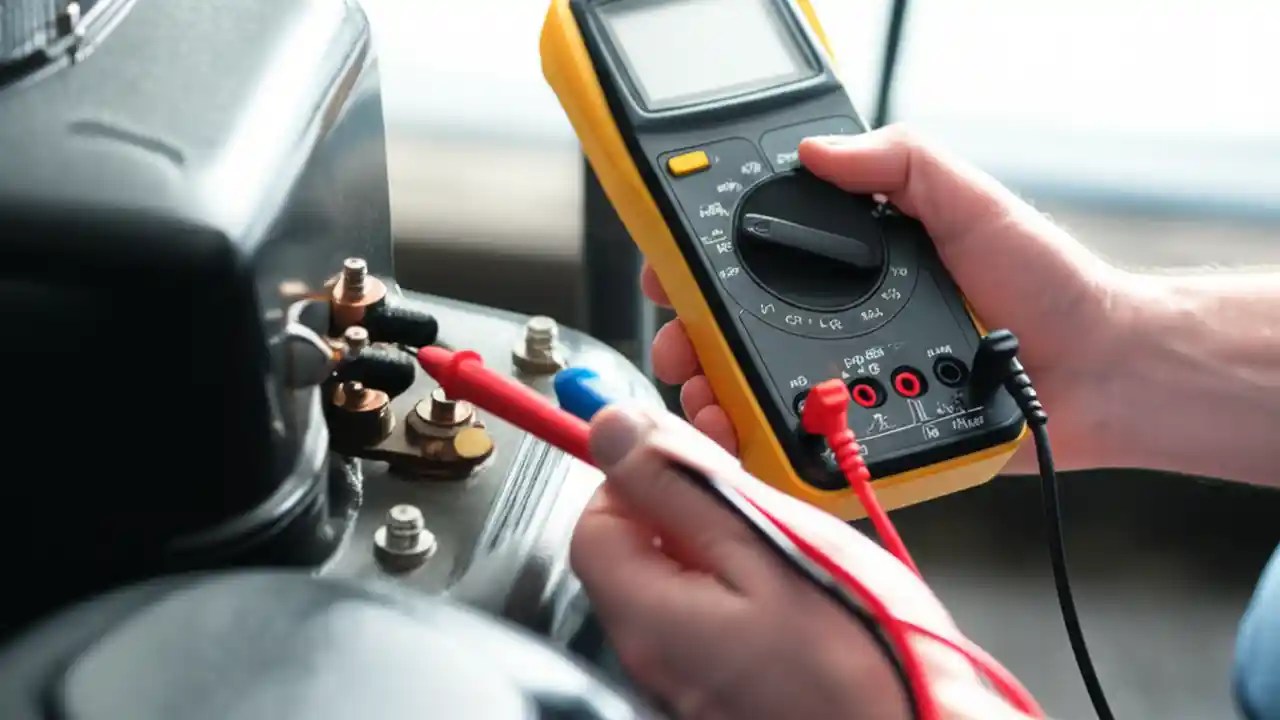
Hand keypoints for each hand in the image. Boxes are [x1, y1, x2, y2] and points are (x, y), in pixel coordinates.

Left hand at [572, 403, 1035, 718]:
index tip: (680, 450)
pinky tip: (800, 583)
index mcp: (652, 617)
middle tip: (751, 487)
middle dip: (688, 503)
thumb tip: (616, 430)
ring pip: (686, 585)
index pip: (595, 522)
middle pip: (640, 554)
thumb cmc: (865, 654)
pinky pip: (721, 622)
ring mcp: (697, 681)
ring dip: (726, 542)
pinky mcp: (736, 692)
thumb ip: (680, 483)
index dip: (634, 474)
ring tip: (790, 537)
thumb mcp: (767, 540)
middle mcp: (660, 659)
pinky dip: (750, 587)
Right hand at [645, 124, 1130, 472]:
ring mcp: (844, 384)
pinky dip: (755, 450)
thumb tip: (817, 150)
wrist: (1100, 373)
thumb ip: (899, 162)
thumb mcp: (967, 201)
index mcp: (849, 269)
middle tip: (681, 348)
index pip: (749, 262)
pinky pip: (798, 449)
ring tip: (705, 400)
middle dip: (688, 343)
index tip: (669, 276)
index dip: (697, 269)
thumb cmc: (1046, 285)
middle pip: (732, 335)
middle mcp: (837, 326)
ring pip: (750, 395)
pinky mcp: (862, 439)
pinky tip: (738, 443)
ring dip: (710, 398)